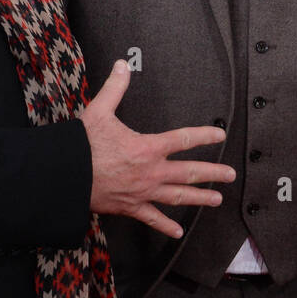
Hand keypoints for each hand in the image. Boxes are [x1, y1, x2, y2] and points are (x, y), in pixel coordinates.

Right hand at [79, 59, 233, 238]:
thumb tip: (122, 65)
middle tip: (231, 175)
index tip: (220, 135)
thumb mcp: (99, 111)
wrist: (65, 177)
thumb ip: (115, 88)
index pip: (184, 139)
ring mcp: (143, 192)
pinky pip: (152, 218)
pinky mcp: (131, 208)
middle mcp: (151, 172)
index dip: (205, 136)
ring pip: (178, 196)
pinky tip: (178, 232)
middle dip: (213, 173)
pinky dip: (166, 226)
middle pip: (189, 172)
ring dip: (199, 198)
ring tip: (217, 199)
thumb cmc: (82, 145)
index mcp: (148, 148)